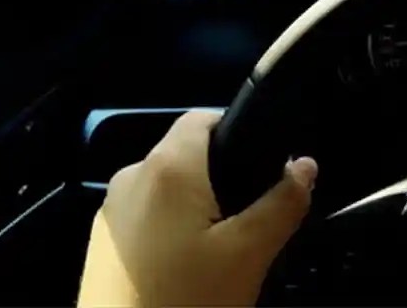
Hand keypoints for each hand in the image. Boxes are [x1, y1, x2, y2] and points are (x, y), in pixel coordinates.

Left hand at [77, 111, 316, 307]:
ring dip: (198, 210)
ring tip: (219, 255)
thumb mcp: (249, 254)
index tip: (265, 168)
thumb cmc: (186, 302)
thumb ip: (282, 203)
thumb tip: (305, 166)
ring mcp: (110, 214)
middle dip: (222, 180)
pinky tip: (186, 272)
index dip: (239, 132)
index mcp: (166, 169)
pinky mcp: (101, 246)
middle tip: (249, 225)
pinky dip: (171, 233)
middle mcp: (130, 180)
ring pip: (169, 191)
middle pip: (188, 156)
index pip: (204, 117)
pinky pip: (147, 219)